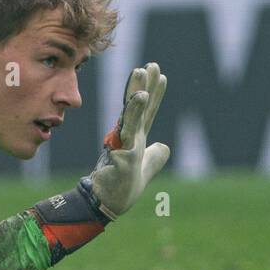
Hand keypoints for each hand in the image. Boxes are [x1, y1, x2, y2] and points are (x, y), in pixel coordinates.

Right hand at [87, 62, 169, 218]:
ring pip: (132, 112)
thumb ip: (155, 157)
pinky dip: (135, 111)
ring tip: (142, 70)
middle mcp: (128, 136)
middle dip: (144, 84)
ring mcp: (123, 142)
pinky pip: (129, 127)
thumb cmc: (120, 189)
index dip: (155, 94)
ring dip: (137, 90)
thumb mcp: (144, 170)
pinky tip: (141, 96)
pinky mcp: (121, 150)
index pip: (147, 112)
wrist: (105, 205)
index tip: (160, 75)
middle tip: (151, 64)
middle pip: (139, 105)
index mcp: (134, 139)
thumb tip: (165, 146)